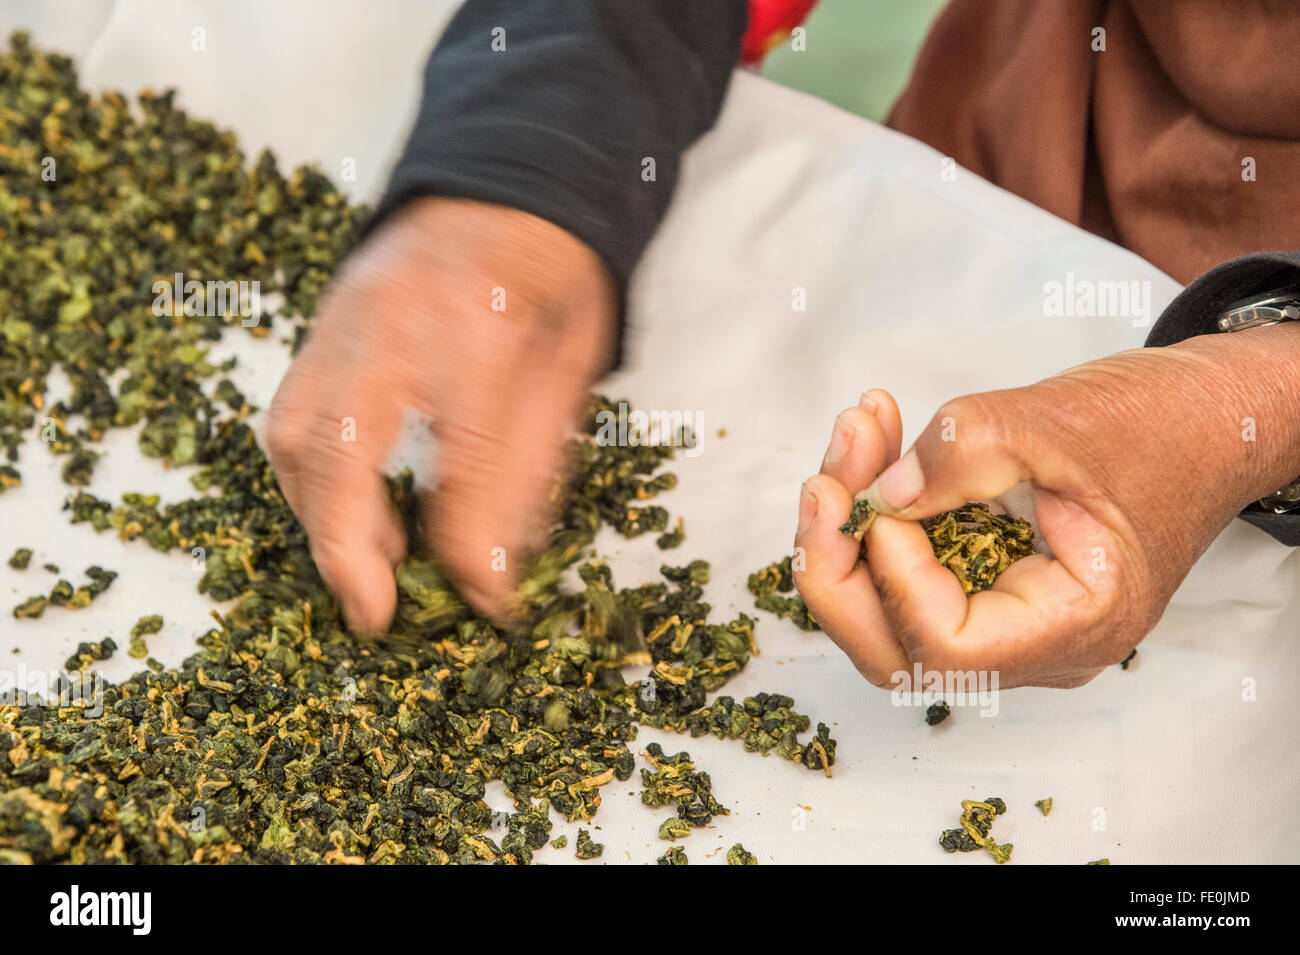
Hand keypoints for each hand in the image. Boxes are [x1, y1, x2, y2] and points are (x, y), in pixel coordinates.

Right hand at [266, 197, 614, 630]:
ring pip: (292, 432)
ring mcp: (345, 316)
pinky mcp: (322, 324)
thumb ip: (530, 468)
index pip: (461, 460)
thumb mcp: (573, 368)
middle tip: (375, 614)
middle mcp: (395, 321)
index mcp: (483, 328)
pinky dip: (307, 476)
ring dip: (317, 516)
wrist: (510, 183)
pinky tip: (351, 508)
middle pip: (336, 447)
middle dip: (345, 547)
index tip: (478, 606)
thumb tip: (495, 575)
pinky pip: (289, 411)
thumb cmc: (557, 279)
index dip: (465, 548)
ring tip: (370, 565)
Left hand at [793, 326, 1299, 688]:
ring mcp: (1009, 618)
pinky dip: (881, 510)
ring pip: (890, 611)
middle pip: (895, 650)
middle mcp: (1036, 642)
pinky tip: (876, 443)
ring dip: (851, 525)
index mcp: (1076, 623)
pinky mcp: (989, 583)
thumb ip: (965, 453)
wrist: (1209, 421)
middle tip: (824, 480)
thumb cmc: (1164, 425)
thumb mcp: (1060, 420)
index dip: (891, 577)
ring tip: (858, 432)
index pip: (944, 646)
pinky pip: (912, 571)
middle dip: (840, 565)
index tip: (883, 498)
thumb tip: (880, 494)